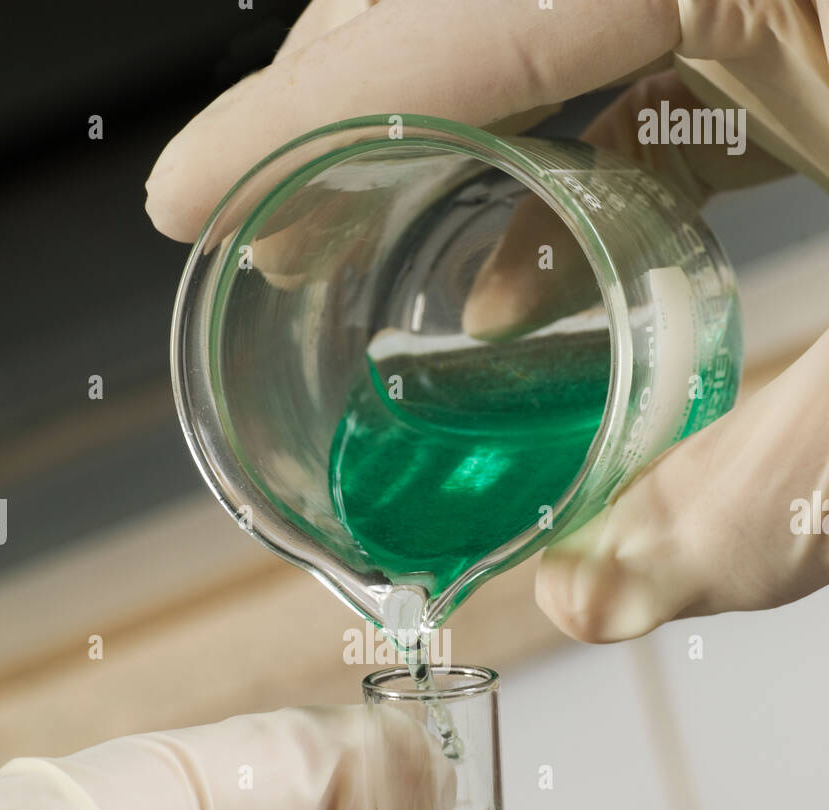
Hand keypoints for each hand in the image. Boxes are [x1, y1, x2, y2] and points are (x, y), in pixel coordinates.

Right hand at [145, 2, 828, 643]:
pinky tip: (530, 285)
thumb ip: (769, 493)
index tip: (193, 191)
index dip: (307, 104)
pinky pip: (631, 64)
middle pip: (476, 0)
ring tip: (380, 274)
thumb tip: (595, 598)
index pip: (474, 4)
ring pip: (541, 31)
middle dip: (349, 110)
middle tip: (264, 221)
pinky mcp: (791, 26)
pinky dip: (556, 166)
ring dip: (445, 149)